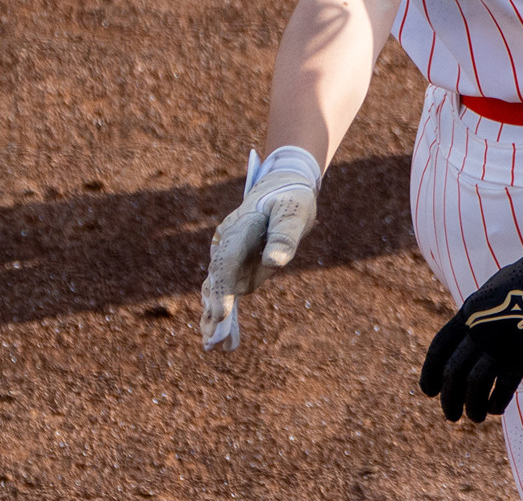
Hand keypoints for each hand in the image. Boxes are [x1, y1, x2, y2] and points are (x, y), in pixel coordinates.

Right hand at [200, 147, 321, 350]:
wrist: (282, 192)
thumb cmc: (290, 201)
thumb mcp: (294, 212)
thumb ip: (284, 235)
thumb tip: (275, 262)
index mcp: (237, 230)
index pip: (226, 262)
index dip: (222, 288)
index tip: (221, 313)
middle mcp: (225, 247)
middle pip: (216, 282)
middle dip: (215, 312)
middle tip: (213, 341)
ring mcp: (228, 260)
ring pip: (217, 293)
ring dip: (214, 320)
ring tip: (212, 347)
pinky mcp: (236, 271)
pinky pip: (227, 296)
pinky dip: (224, 317)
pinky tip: (223, 342)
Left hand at [421, 198, 522, 421]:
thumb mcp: (493, 290)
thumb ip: (479, 314)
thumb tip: (471, 334)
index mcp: (469, 311)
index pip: (439, 348)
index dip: (430, 373)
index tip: (429, 391)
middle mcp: (479, 328)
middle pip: (453, 372)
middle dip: (449, 399)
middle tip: (450, 415)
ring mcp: (500, 341)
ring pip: (474, 385)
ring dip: (471, 407)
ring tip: (474, 417)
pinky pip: (503, 387)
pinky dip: (497, 402)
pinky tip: (496, 409)